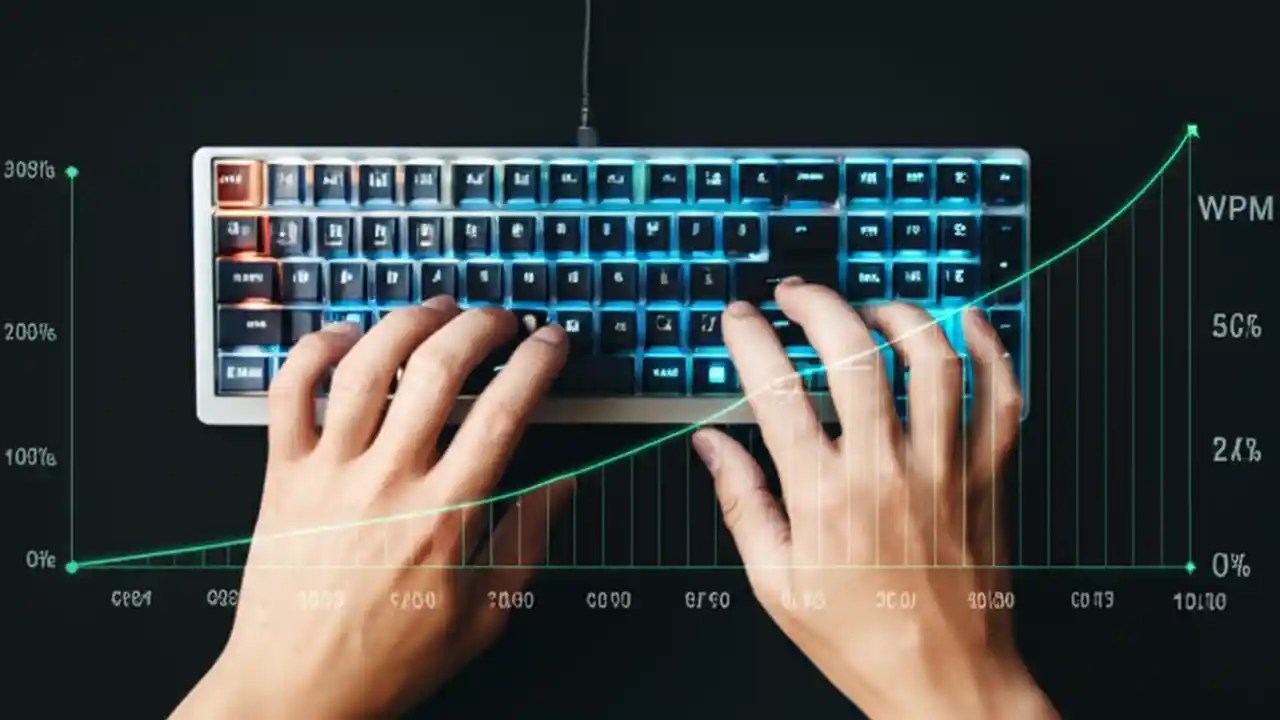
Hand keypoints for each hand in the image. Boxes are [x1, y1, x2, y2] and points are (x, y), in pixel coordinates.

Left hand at [173, 297, 572, 718]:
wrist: (294, 692)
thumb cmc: (387, 661)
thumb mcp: (483, 615)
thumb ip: (527, 542)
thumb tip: (564, 487)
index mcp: (444, 516)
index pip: (502, 412)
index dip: (535, 362)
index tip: (550, 341)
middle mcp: (387, 481)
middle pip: (439, 370)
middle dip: (480, 325)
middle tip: (498, 318)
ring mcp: (328, 472)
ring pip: (367, 365)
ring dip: (408, 322)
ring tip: (436, 309)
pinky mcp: (281, 474)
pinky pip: (289, 391)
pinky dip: (315, 350)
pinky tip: (345, 335)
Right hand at [692, 281, 1057, 719]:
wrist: (947, 683)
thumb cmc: (863, 640)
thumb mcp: (776, 583)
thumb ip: (742, 504)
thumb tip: (711, 446)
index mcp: (826, 498)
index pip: (778, 392)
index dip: (752, 341)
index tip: (740, 319)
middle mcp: (887, 471)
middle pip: (854, 355)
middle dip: (818, 306)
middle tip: (797, 295)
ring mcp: (947, 468)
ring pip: (931, 360)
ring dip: (896, 315)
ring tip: (869, 310)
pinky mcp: (991, 475)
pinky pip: (1003, 396)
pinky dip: (992, 348)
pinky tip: (967, 320)